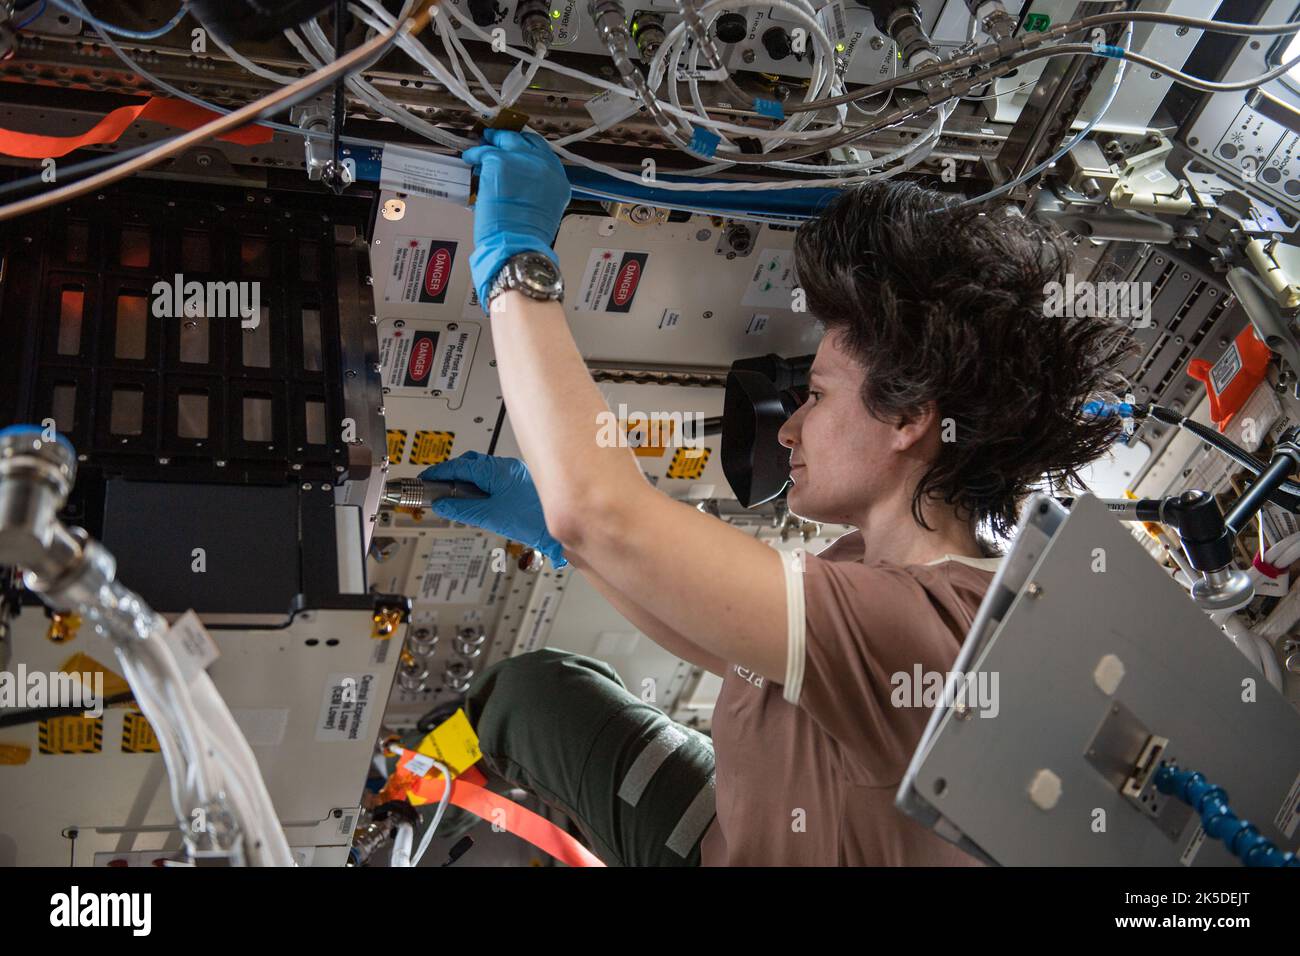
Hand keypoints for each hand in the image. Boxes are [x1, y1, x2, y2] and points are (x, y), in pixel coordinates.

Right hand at [420, 451, 567, 567]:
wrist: (557, 532)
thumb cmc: (533, 522)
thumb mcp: (490, 516)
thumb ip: (462, 509)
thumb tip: (442, 504)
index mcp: (499, 470)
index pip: (461, 465)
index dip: (440, 472)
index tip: (426, 479)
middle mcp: (507, 467)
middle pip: (470, 464)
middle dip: (452, 475)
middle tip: (437, 488)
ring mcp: (514, 474)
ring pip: (482, 471)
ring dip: (466, 482)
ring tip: (455, 497)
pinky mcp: (519, 483)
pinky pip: (492, 479)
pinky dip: (479, 486)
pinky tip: (475, 500)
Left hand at [461, 128, 570, 307]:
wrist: (518, 244)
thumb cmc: (527, 237)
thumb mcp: (543, 209)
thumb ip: (535, 189)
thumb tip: (518, 182)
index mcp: (558, 179)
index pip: (543, 152)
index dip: (526, 147)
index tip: (515, 147)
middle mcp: (544, 165)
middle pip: (525, 140)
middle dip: (508, 139)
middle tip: (495, 139)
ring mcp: (522, 160)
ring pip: (504, 141)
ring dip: (491, 144)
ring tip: (480, 147)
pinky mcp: (501, 162)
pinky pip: (484, 152)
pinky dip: (475, 155)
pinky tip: (470, 159)